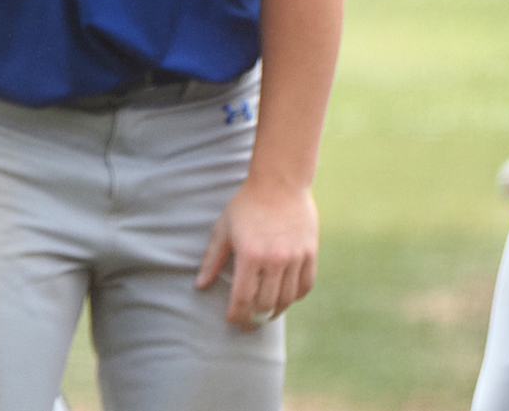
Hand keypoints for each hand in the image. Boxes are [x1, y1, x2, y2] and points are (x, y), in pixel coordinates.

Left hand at [196, 177, 317, 330]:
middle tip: (247, 325)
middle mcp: (275, 260)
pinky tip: (284, 299)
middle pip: (265, 304)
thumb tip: (199, 285)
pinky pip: (305, 286)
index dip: (236, 314)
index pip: (243, 298)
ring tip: (264, 315)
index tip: (231, 320)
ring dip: (274, 312)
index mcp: (250, 255)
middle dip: (254, 320)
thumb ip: (212, 259)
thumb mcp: (224, 229)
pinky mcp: (309, 253)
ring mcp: (295, 257)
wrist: (279, 182)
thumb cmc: (246, 204)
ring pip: (287, 299)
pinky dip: (295, 297)